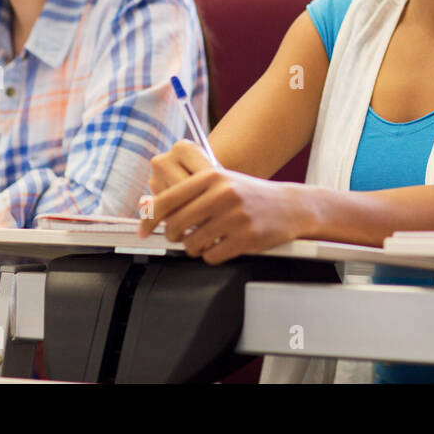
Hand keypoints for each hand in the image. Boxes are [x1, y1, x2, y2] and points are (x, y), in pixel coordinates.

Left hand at [141, 141, 312, 263]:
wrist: (290, 206)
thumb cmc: (249, 195)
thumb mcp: (221, 182)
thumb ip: (188, 192)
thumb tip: (150, 208)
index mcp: (212, 177)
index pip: (167, 200)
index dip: (149, 219)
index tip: (142, 230)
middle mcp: (222, 194)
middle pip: (175, 226)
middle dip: (173, 236)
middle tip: (182, 236)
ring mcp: (235, 217)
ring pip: (192, 244)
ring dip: (194, 247)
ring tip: (207, 239)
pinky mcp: (246, 238)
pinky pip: (211, 256)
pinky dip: (212, 255)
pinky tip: (223, 245)